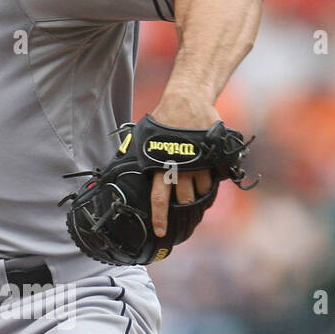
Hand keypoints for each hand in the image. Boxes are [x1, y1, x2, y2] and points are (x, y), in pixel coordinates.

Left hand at [146, 92, 217, 237]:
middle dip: (185, 204)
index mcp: (161, 166)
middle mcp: (181, 168)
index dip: (160, 217)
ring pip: (202, 191)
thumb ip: (139, 156)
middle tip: (184, 200)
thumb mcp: (144, 137)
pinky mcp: (214, 157)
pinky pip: (215, 178)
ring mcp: (200, 163)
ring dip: (199, 191)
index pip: (159, 199)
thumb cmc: (164, 119)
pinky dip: (211, 178)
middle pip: (186, 200)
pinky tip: (206, 171)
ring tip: (195, 181)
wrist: (188, 100)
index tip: (161, 232)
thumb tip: (119, 168)